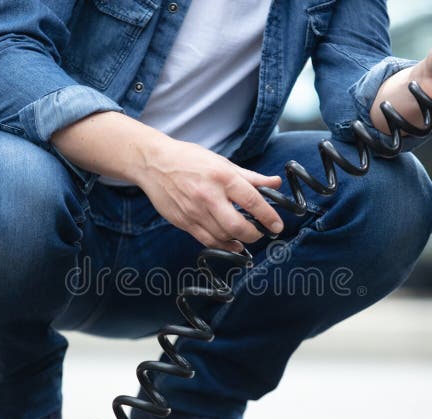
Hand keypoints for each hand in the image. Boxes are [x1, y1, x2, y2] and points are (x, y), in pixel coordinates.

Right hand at [135, 139, 283, 251]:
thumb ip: (250, 177)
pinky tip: (231, 244)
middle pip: (237, 226)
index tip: (277, 225)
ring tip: (246, 235)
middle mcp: (209, 196)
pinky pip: (207, 241)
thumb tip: (275, 182)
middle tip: (261, 233)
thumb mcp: (222, 162)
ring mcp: (194, 212)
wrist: (154, 163)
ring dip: (239, 240)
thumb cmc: (189, 160)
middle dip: (254, 234)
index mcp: (222, 177)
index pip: (252, 200)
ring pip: (223, 236)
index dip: (268, 216)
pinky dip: (223, 245)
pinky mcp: (184, 222)